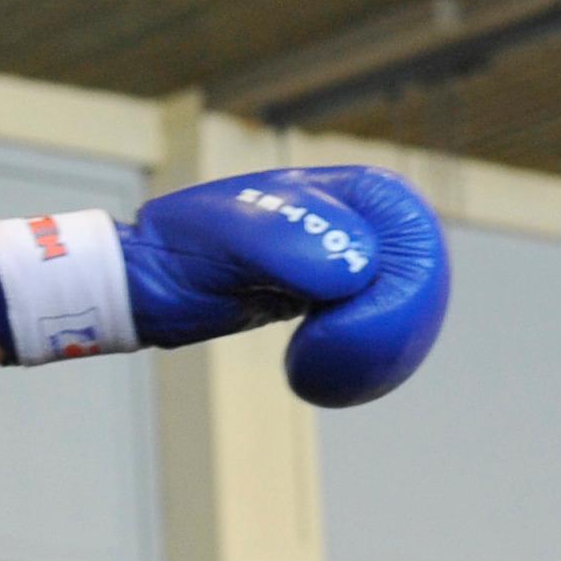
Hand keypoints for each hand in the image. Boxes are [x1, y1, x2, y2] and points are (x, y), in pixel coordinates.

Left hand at [0, 166, 448, 405]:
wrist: (146, 283)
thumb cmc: (182, 249)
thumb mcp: (231, 241)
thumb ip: (291, 244)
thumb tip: (357, 267)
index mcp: (343, 189)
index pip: (411, 228)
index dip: (402, 278)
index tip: (357, 313)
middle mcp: (351, 221)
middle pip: (414, 274)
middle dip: (389, 321)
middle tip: (333, 353)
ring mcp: (342, 261)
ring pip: (394, 306)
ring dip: (372, 344)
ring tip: (319, 365)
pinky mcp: (325, 299)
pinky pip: (365, 327)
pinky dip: (352, 354)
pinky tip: (314, 370)